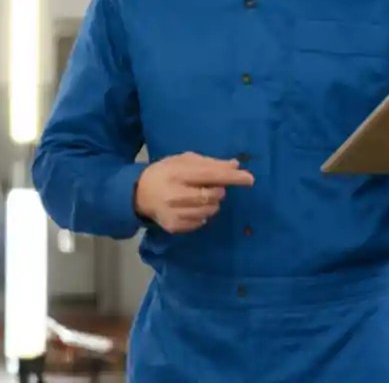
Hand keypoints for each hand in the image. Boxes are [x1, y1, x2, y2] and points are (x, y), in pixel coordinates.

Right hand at [134, 152, 254, 233]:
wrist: (139, 193)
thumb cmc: (165, 173)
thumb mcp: (183, 161)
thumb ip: (209, 163)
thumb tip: (234, 166)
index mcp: (177, 173)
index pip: (210, 175)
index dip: (232, 177)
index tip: (249, 179)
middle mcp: (175, 195)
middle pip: (213, 196)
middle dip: (219, 190)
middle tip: (212, 186)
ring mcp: (174, 213)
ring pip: (209, 211)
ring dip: (212, 203)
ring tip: (200, 196)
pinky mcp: (174, 226)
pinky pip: (201, 222)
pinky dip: (202, 214)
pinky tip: (191, 207)